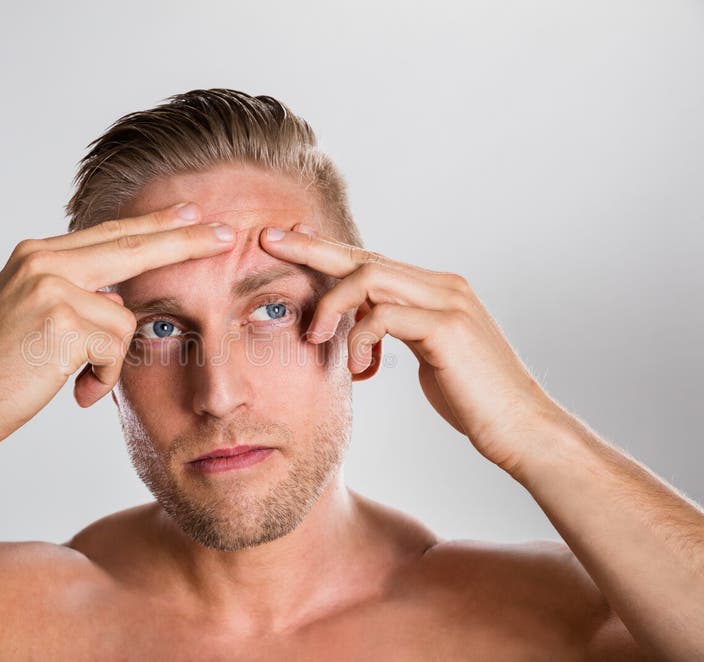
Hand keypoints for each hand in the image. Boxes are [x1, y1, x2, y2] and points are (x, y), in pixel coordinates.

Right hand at [0, 203, 235, 457]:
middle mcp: (42, 260)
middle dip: (186, 241)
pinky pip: (115, 349)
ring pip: (124, 317)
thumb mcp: (22, 315)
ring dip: (109, 361)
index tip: (189, 214)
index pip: (108, 234)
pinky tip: (72, 390)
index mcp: (35, 256)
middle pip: (132, 245)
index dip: (153, 226)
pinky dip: (102, 378)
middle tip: (227, 235)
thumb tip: (110, 295)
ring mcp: (51, 285)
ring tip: (74, 380)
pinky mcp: (61, 318)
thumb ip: (65, 295)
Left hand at [259, 223, 560, 474]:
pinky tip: (360, 369)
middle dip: (311, 248)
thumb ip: (398, 331)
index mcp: (435, 290)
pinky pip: (384, 316)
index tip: (288, 240)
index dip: (327, 250)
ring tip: (314, 338)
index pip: (371, 259)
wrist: (522, 427)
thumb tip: (362, 325)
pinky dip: (360, 338)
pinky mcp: (448, 327)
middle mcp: (442, 285)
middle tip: (268, 240)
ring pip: (370, 277)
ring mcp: (448, 302)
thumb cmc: (473, 398)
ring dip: (331, 305)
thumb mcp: (428, 356)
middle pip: (364, 255)